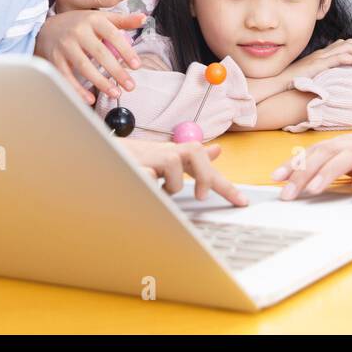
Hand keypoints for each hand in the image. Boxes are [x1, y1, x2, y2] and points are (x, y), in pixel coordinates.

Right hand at [35, 9, 144, 103]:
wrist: (46, 27)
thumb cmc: (79, 24)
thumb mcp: (101, 18)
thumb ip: (123, 20)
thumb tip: (144, 18)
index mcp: (93, 20)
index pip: (113, 35)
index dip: (126, 51)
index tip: (137, 66)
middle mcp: (78, 31)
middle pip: (100, 53)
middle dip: (116, 71)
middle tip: (130, 86)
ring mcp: (65, 45)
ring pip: (84, 66)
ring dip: (100, 82)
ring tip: (115, 93)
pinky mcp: (54, 58)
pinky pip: (66, 76)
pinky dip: (78, 89)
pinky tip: (90, 99)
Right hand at [122, 140, 247, 205]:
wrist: (108, 153)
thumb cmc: (142, 159)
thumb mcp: (170, 158)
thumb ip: (195, 159)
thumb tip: (217, 149)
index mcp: (179, 154)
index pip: (207, 165)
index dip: (226, 186)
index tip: (243, 202)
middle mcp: (167, 152)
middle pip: (195, 152)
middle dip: (203, 176)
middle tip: (201, 196)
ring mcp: (151, 158)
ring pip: (173, 167)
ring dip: (170, 185)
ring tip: (159, 188)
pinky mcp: (135, 166)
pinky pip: (150, 178)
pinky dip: (151, 183)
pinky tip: (146, 184)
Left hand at [271, 113, 351, 198]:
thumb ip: (339, 166)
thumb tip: (311, 177)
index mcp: (349, 144)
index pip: (317, 151)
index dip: (296, 163)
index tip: (276, 178)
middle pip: (327, 154)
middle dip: (304, 173)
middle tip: (286, 193)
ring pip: (349, 159)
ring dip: (328, 173)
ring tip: (312, 189)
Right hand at [283, 39, 351, 85]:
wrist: (276, 83)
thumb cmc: (290, 83)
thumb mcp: (308, 77)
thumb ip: (319, 76)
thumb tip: (331, 83)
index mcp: (319, 55)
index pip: (342, 45)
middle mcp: (321, 53)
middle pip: (348, 43)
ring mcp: (320, 57)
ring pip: (347, 48)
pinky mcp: (319, 64)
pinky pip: (340, 58)